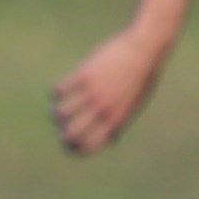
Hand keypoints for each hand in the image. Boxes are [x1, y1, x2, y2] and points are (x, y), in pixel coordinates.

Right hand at [52, 26, 168, 154]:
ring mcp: (92, 92)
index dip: (75, 150)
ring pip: (61, 113)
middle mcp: (102, 110)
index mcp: (116, 120)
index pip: (89, 146)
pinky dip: (54, 94)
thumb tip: (110, 140)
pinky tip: (58, 92)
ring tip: (57, 108)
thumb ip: (119, 124)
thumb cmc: (142, 77)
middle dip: (62, 135)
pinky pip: (60, 90)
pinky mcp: (84, 74)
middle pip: (71, 133)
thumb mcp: (134, 106)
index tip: (69, 144)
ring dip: (55, 114)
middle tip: (62, 128)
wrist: (144, 49)